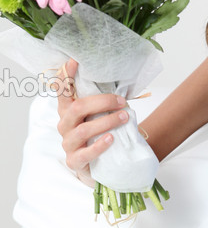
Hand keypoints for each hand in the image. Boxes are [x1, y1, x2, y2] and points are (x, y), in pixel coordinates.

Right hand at [55, 59, 128, 186]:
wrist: (101, 166)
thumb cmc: (101, 135)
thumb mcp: (101, 116)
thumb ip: (104, 103)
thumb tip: (123, 86)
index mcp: (69, 110)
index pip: (63, 91)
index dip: (66, 76)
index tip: (74, 61)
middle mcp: (65, 124)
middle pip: (77, 108)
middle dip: (102, 102)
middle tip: (122, 102)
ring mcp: (68, 143)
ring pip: (83, 130)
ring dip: (106, 122)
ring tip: (124, 118)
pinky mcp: (74, 161)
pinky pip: (84, 153)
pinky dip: (99, 145)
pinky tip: (111, 139)